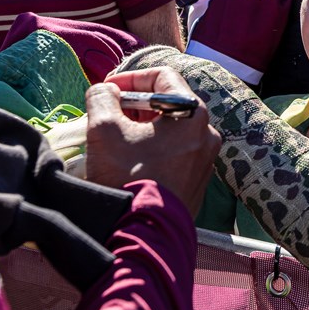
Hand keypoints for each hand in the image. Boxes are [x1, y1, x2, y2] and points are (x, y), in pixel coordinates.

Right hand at [84, 68, 220, 212]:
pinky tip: (131, 162)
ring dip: (143, 128)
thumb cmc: (127, 176)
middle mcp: (207, 134)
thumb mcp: (104, 129)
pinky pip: (176, 153)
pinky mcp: (198, 182)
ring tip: (117, 139)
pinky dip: (154, 149)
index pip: (162, 76)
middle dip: (135, 105)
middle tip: (109, 114)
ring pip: (172, 130)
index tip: (107, 90)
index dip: (130, 78)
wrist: (144, 233)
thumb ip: (101, 98)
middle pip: (169, 103)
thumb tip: (105, 91)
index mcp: (192, 113)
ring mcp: (205, 160)